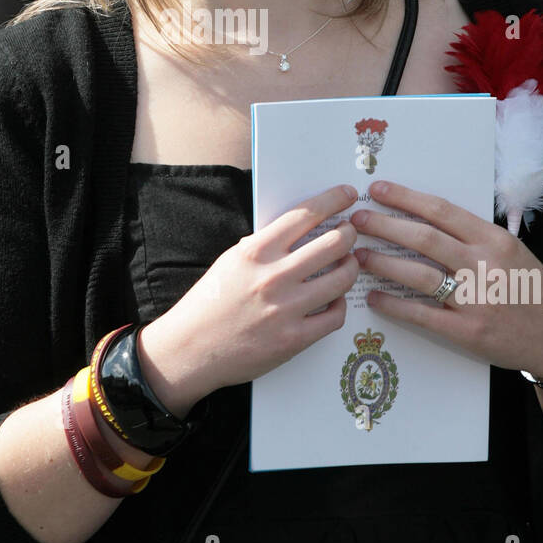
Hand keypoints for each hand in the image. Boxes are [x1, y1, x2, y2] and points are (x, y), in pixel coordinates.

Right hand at [138, 184, 359, 412]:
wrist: (191, 348)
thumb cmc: (210, 303)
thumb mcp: (231, 261)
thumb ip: (264, 246)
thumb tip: (300, 229)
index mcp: (256, 251)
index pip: (305, 214)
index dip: (333, 200)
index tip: (346, 194)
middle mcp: (274, 276)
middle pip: (334, 243)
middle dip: (349, 234)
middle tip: (351, 233)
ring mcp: (286, 309)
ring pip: (342, 279)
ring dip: (351, 267)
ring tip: (348, 264)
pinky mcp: (294, 339)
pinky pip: (335, 316)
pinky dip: (340, 305)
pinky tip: (334, 300)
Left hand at [350, 180, 542, 377]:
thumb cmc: (529, 287)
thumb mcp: (510, 249)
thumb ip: (472, 235)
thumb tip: (423, 217)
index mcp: (493, 239)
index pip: (442, 211)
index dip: (406, 198)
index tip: (378, 189)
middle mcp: (484, 265)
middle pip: (424, 239)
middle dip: (385, 226)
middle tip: (357, 219)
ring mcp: (476, 300)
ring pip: (419, 275)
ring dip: (384, 263)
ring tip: (358, 255)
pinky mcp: (468, 331)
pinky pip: (423, 314)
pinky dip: (395, 305)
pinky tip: (374, 297)